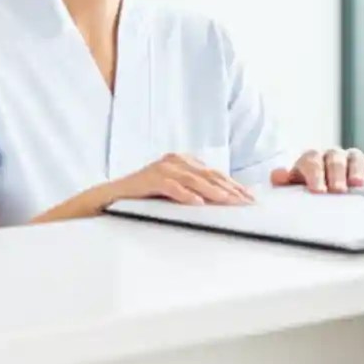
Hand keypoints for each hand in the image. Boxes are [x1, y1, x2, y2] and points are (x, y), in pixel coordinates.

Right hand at [111, 153, 254, 205]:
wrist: (114, 195)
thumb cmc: (147, 195)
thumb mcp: (176, 189)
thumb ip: (195, 190)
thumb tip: (224, 201)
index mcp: (185, 161)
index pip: (215, 174)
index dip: (233, 185)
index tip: (249, 198)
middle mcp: (176, 160)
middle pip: (208, 175)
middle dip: (229, 189)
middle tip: (245, 202)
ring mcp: (163, 167)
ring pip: (194, 180)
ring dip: (213, 192)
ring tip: (228, 202)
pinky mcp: (150, 178)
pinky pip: (172, 187)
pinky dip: (186, 195)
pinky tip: (198, 203)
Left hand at [270, 148, 363, 192]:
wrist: (324, 185)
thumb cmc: (309, 189)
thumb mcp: (294, 186)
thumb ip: (285, 182)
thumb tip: (278, 176)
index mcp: (312, 160)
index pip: (312, 161)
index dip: (315, 174)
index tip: (318, 190)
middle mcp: (333, 156)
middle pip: (335, 158)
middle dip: (336, 173)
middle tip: (338, 189)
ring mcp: (352, 159)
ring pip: (355, 157)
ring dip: (357, 169)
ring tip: (358, 184)